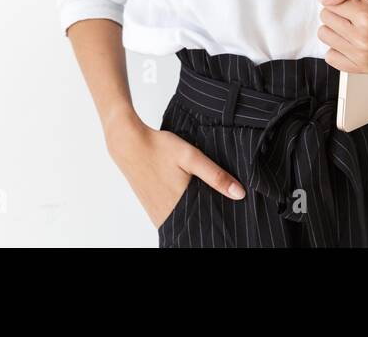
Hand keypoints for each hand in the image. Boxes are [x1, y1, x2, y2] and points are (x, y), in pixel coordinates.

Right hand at [106, 116, 245, 227]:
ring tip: (204, 198)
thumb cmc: (159, 147)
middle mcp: (165, 215)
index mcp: (178, 207)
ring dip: (194, 213)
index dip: (218, 219)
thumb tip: (239, 194)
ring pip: (182, 221)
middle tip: (218, 202)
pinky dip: (181, 210)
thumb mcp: (191, 157)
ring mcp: (156, 213)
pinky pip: (171, 216)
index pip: (205, 224)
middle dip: (207, 215)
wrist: (128, 143)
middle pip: (194, 223)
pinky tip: (186, 196)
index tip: (228, 213)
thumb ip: (215, 175)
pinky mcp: (150, 207)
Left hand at [316, 0, 367, 74]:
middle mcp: (366, 40)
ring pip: (325, 36)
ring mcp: (365, 57)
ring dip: (337, 29)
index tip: (358, 0)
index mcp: (367, 16)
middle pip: (325, 20)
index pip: (329, 4)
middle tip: (359, 12)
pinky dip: (338, 47)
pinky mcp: (364, 67)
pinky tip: (354, 39)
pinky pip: (331, 57)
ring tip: (357, 25)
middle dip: (338, 13)